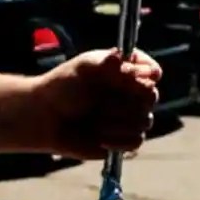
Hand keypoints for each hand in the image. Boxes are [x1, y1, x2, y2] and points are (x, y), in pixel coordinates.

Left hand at [26, 49, 161, 159]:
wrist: (45, 118)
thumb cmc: (63, 87)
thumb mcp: (83, 68)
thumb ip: (107, 63)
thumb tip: (124, 57)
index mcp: (128, 71)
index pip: (153, 72)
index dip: (146, 76)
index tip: (128, 77)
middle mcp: (134, 93)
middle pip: (151, 98)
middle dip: (124, 102)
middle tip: (100, 102)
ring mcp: (131, 117)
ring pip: (144, 121)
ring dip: (116, 123)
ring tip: (93, 120)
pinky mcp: (125, 140)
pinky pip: (136, 141)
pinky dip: (117, 141)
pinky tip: (98, 137)